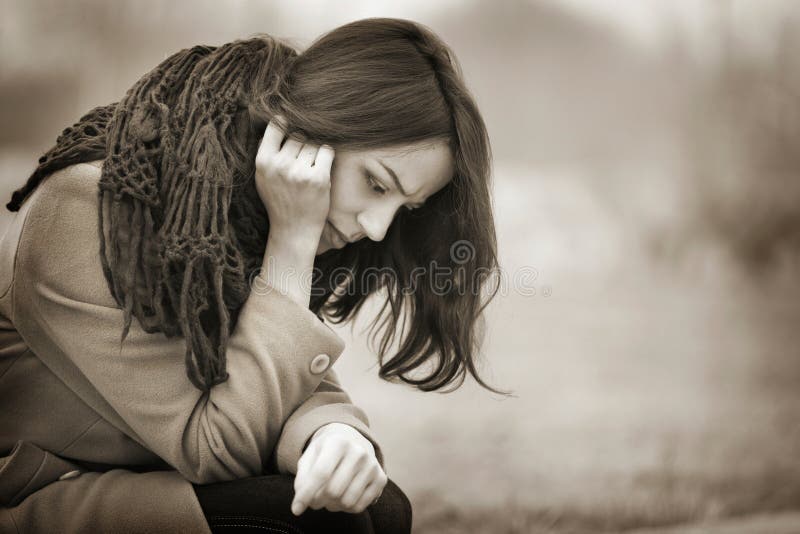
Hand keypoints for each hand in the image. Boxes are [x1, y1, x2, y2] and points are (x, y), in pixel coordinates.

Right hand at [255, 118, 333, 242]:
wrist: (294, 228)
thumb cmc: (279, 200)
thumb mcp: (263, 177)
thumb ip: (267, 151)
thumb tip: (279, 119)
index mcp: (263, 161)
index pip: (276, 126)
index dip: (285, 122)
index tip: (290, 123)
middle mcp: (280, 164)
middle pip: (298, 135)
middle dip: (302, 144)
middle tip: (302, 160)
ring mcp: (300, 171)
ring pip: (313, 143)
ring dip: (314, 152)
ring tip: (309, 167)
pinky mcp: (319, 178)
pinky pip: (327, 151)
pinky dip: (326, 155)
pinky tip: (321, 166)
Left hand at [291, 423, 386, 515]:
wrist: (352, 440)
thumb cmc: (326, 452)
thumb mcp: (310, 456)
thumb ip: (302, 478)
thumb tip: (300, 503)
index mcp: (338, 442)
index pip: (321, 473)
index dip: (306, 494)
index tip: (296, 509)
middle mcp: (358, 451)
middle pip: (333, 491)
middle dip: (318, 501)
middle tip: (314, 499)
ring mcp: (372, 465)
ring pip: (346, 502)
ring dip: (332, 506)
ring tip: (328, 497)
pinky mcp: (380, 478)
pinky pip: (359, 507)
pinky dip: (345, 508)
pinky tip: (342, 497)